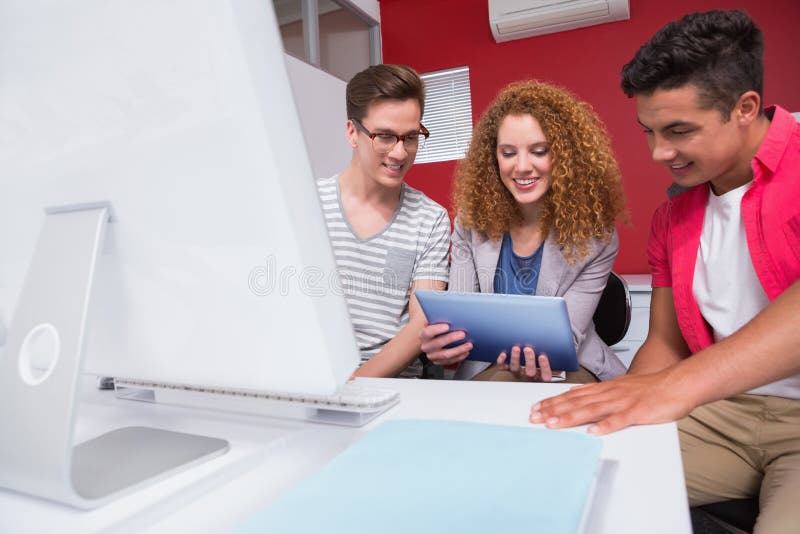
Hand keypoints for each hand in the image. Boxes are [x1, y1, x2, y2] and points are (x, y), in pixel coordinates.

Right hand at [419, 322, 472, 365]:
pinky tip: (466, 352)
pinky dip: (459, 357)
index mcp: (423, 335)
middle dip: (451, 338)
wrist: (431, 341)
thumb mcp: (434, 323)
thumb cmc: (436, 330)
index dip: (437, 329)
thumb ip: (438, 319)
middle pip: (438, 344)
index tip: (447, 326)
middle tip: (463, 334)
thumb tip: (447, 314)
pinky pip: (450, 361)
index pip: (428, 332)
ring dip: (459, 349)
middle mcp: (426, 346)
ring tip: (468, 344)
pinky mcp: (438, 362)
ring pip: (446, 355)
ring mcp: (432, 355)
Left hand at [496, 346, 552, 381]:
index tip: (543, 357)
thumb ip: (556, 360)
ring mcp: (517, 373)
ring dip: (515, 358)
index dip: (544, 367)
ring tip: (516, 348)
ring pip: (515, 368)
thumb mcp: (551, 363)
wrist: (525, 361)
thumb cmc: (540, 362)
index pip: (545, 375)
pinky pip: (502, 368)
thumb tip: (563, 353)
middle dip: (529, 360)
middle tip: (528, 349)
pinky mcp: (506, 370)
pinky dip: (501, 362)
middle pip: (529, 371)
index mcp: (541, 375)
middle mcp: (529, 376)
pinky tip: (503, 354)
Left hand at [529, 369, 696, 433]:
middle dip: (553, 410)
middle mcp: (609, 393)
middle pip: (576, 402)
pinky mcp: (638, 412)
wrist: (677, 384)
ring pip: (592, 410)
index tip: (536, 409)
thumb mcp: (618, 385)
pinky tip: (593, 432)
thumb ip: (597, 391)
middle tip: (534, 418)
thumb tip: (575, 392)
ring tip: (553, 424)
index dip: (553, 402)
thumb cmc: (649, 388)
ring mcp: (622, 402)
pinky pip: (620, 420)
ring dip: (571, 417)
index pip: (573, 396)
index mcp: (604, 389)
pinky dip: (606, 426)